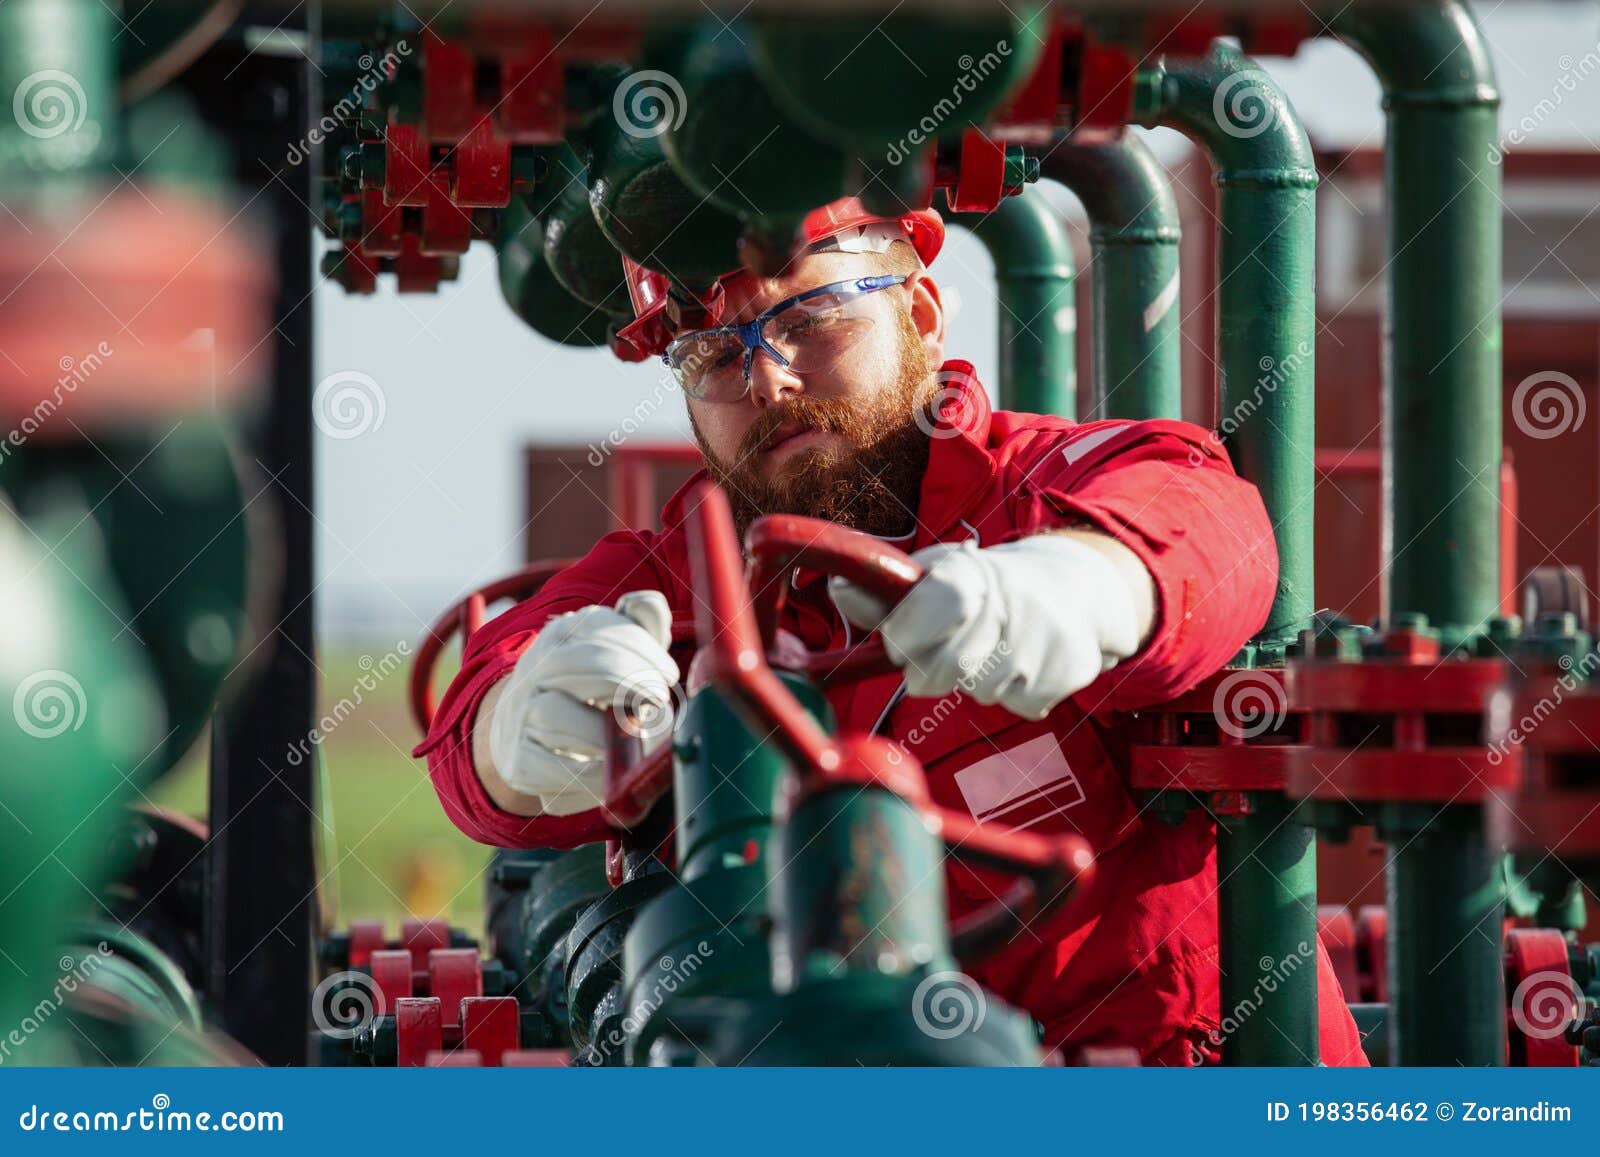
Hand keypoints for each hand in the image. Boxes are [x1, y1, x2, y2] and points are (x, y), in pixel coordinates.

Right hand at [487, 590, 676, 815]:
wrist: (531, 737)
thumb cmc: (592, 692)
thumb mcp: (619, 656)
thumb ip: (642, 627)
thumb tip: (646, 603)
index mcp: (563, 635)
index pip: (599, 626)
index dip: (642, 649)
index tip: (667, 675)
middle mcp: (536, 668)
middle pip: (582, 664)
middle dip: (630, 681)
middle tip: (657, 701)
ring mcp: (522, 714)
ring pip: (557, 713)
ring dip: (604, 729)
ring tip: (632, 737)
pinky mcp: (518, 759)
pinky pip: (550, 764)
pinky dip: (587, 771)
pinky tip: (611, 769)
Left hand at [829, 536, 1143, 718]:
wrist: (1075, 588)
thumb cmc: (989, 585)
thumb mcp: (939, 573)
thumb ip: (887, 594)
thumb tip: (839, 592)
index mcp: (966, 576)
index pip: (908, 630)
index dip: (900, 640)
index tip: (903, 638)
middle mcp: (1003, 609)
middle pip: (936, 675)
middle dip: (931, 669)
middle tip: (948, 648)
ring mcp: (1036, 646)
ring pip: (977, 691)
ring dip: (976, 678)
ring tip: (994, 646)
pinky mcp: (1062, 675)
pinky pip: (1015, 704)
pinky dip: (1013, 690)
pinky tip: (1025, 662)